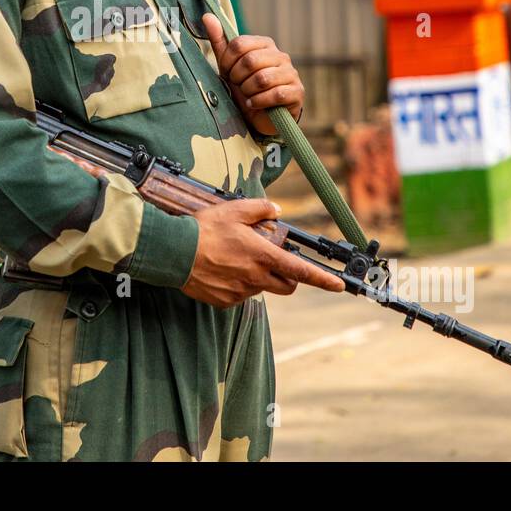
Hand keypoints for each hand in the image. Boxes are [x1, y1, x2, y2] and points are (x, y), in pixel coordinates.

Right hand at [181, 198, 344, 308]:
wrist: (173, 252)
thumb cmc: (204, 229)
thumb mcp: (234, 210)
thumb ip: (260, 209)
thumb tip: (275, 210)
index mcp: (262, 255)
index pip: (301, 271)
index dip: (323, 280)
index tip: (338, 285)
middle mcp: (255, 277)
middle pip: (286, 285)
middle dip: (289, 277)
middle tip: (275, 262)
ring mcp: (240, 291)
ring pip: (261, 288)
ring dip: (258, 277)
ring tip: (236, 260)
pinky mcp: (225, 301)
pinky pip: (240, 295)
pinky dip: (238, 285)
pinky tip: (222, 270)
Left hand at [201, 14, 303, 136]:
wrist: (258, 117)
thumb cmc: (243, 89)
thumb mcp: (228, 66)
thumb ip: (220, 42)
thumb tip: (207, 15)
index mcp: (265, 44)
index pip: (239, 44)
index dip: (227, 62)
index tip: (227, 73)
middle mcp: (281, 56)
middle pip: (250, 61)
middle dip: (237, 78)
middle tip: (238, 86)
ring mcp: (291, 73)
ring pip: (262, 78)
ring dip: (248, 91)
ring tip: (247, 96)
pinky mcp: (297, 92)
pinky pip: (275, 94)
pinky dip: (258, 102)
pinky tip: (254, 104)